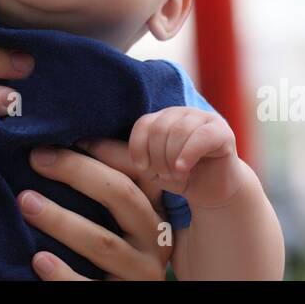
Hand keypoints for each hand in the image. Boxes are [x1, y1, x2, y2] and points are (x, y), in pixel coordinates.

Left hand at [17, 139, 171, 280]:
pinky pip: (90, 286)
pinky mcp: (121, 298)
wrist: (117, 295)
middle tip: (37, 159)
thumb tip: (59, 146)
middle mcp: (155, 240)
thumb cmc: (109, 252)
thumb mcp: (120, 220)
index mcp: (155, 211)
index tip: (70, 136)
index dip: (107, 149)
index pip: (140, 170)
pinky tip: (39, 258)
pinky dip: (63, 273)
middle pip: (123, 196)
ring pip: (103, 242)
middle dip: (78, 172)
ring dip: (61, 220)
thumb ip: (107, 189)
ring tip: (26, 203)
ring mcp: (142, 272)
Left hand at [128, 106, 244, 210]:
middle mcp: (182, 112)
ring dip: (172, 160)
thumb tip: (82, 141)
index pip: (144, 123)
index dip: (139, 147)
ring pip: (179, 132)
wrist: (213, 191)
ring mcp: (203, 118)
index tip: (142, 168)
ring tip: (176, 176)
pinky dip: (187, 155)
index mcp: (162, 117)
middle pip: (160, 128)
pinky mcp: (222, 132)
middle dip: (158, 158)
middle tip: (164, 176)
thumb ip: (118, 156)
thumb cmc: (177, 177)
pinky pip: (201, 137)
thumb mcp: (146, 168)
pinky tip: (182, 170)